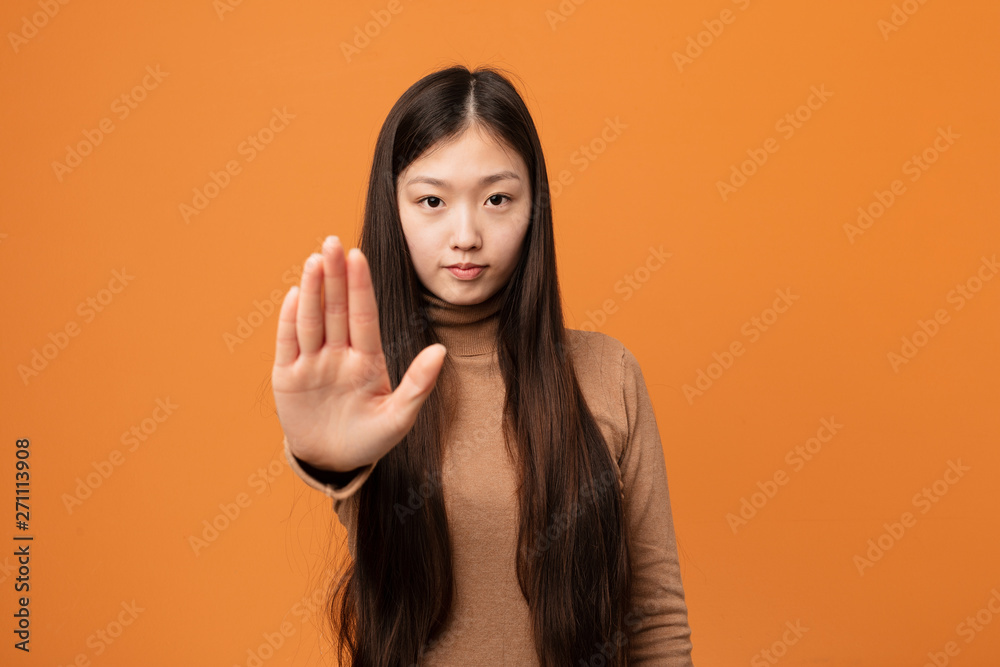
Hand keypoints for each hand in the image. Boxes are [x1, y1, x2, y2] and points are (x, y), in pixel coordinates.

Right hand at [271, 236, 446, 471]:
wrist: (332, 462)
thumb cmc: (369, 439)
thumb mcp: (399, 417)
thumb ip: (418, 385)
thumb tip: (441, 351)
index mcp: (367, 359)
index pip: (363, 315)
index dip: (359, 286)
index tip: (358, 256)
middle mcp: (338, 354)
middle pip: (335, 308)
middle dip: (334, 276)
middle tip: (332, 242)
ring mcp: (312, 363)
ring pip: (311, 320)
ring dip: (312, 290)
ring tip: (314, 261)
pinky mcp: (287, 376)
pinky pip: (288, 343)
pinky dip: (290, 320)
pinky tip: (295, 294)